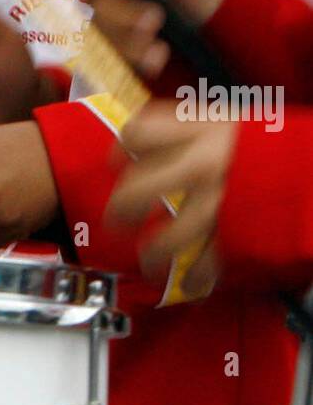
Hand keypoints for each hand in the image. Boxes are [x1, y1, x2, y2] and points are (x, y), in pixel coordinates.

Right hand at [84, 0, 227, 80]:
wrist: (238, 39)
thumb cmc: (223, 1)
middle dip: (119, 16)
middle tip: (154, 22)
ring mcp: (124, 14)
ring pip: (98, 29)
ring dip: (127, 42)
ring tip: (158, 49)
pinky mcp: (124, 42)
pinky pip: (109, 52)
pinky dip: (132, 59)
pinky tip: (156, 58)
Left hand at [107, 104, 237, 295]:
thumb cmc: (286, 148)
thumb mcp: (239, 123)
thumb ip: (197, 130)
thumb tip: (155, 144)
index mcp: (206, 130)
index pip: (139, 132)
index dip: (122, 148)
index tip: (119, 161)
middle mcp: (206, 165)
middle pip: (137, 190)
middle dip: (122, 211)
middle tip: (120, 222)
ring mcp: (220, 204)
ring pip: (165, 240)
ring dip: (153, 256)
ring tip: (151, 261)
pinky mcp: (239, 238)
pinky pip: (203, 269)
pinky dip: (196, 280)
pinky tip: (193, 281)